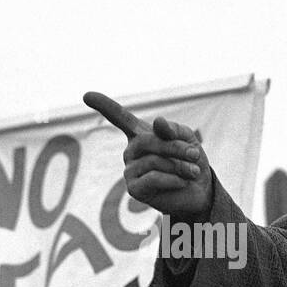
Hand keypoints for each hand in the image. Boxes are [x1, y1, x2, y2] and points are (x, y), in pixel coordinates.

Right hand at [82, 92, 212, 218]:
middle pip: (148, 141)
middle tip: (195, 154)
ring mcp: (130, 170)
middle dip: (175, 148)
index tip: (86, 95)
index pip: (119, 117)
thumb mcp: (187, 139)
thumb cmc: (190, 161)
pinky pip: (153, 178)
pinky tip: (180, 182)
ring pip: (154, 161)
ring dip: (179, 166)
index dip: (104, 105)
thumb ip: (173, 130)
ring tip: (191, 172)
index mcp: (140, 134)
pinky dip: (173, 179)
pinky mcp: (134, 189)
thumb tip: (158, 122)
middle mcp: (131, 151)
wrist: (199, 191)